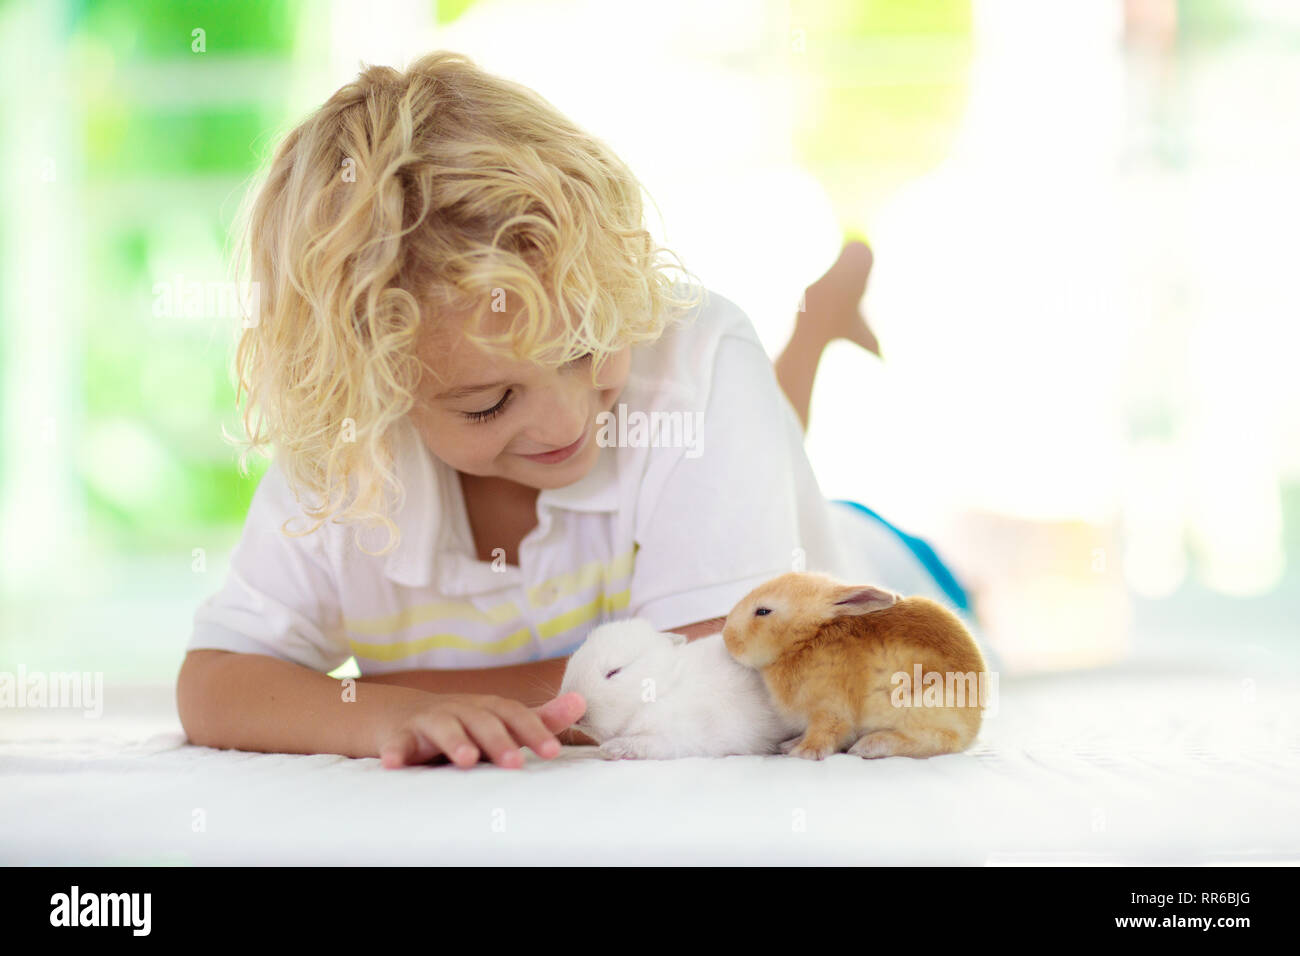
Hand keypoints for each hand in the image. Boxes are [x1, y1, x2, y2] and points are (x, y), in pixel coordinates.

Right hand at [377, 691, 585, 768]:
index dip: (534, 730)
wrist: (405, 716)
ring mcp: (430, 721)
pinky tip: (394, 763)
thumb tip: (582, 702)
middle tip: (514, 762)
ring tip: (467, 760)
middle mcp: (462, 709)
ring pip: (443, 728)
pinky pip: (397, 742)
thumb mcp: (503, 720)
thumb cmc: (466, 723)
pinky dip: (395, 751)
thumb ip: (541, 717)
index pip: (515, 714)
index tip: (552, 752)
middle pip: (482, 721)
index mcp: (489, 708)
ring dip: (455, 742)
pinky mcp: (401, 736)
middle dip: (498, 740)